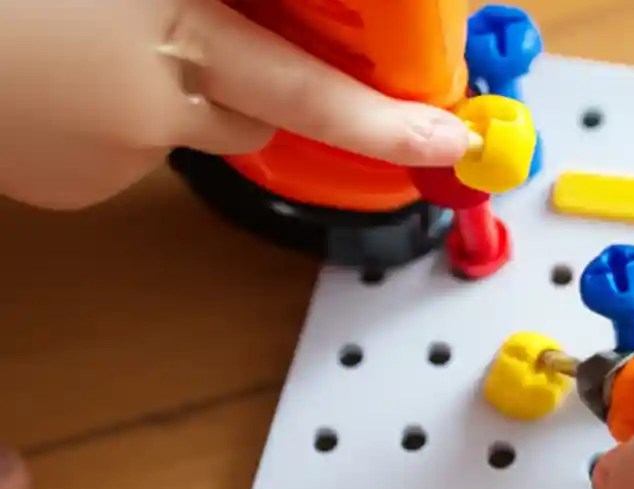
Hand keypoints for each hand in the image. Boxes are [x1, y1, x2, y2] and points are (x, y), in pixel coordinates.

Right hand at [0, 0, 470, 209]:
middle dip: (250, 77)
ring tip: (73, 29)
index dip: (384, 122)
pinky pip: (121, 146)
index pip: (305, 90)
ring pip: (182, 124)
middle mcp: (147, 111)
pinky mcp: (64, 184)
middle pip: (256, 113)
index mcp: (163, 33)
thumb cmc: (20, 0)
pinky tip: (44, 62)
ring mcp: (103, 157)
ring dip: (165, 86)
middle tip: (188, 24)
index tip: (450, 143)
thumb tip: (230, 16)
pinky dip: (108, 111)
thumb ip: (205, 2)